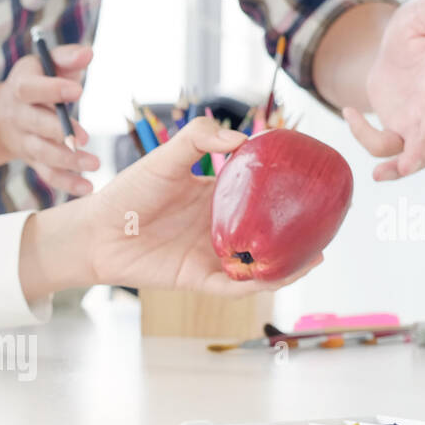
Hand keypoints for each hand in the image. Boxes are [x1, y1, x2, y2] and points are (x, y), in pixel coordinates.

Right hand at [0, 43, 99, 195]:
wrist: (6, 114)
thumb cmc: (39, 80)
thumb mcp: (49, 63)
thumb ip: (68, 57)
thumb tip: (89, 53)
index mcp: (21, 87)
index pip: (31, 89)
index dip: (52, 90)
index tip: (77, 91)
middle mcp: (19, 115)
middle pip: (36, 125)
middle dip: (58, 131)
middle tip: (83, 138)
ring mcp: (25, 141)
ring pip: (43, 153)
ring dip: (67, 161)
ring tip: (94, 163)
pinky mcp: (34, 161)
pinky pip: (48, 174)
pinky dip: (67, 183)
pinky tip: (88, 188)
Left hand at [21, 118, 320, 297]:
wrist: (95, 231)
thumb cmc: (128, 193)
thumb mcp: (166, 158)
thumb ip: (199, 139)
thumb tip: (241, 139)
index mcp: (215, 198)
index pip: (258, 194)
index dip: (284, 189)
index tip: (313, 178)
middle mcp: (217, 228)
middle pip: (265, 232)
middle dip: (296, 233)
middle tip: (328, 222)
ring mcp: (209, 255)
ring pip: (257, 264)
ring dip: (287, 263)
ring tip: (317, 254)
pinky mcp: (196, 279)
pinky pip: (233, 286)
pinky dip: (256, 284)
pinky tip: (278, 275)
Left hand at [344, 0, 424, 180]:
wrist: (396, 43)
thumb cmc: (418, 25)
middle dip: (424, 151)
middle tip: (408, 163)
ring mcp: (420, 121)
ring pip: (416, 153)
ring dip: (400, 167)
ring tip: (380, 174)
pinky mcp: (399, 129)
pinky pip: (386, 147)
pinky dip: (366, 140)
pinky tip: (349, 113)